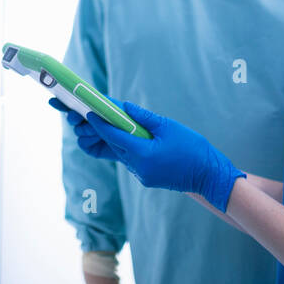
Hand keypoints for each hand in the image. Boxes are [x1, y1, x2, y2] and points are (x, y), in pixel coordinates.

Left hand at [49, 97, 244, 211]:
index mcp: (142, 153)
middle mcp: (136, 166)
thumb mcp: (168, 127)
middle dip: (91, 129)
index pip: (112, 135)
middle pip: (108, 145)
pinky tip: (112, 135)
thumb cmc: (192, 148)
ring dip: (105, 138)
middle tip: (74, 113)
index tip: (84, 110)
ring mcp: (139, 174)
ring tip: (89, 121)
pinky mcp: (143, 177)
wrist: (208, 176)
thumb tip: (121, 107)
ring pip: (115, 152)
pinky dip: (119, 146)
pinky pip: (126, 159)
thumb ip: (143, 117)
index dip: (97, 122)